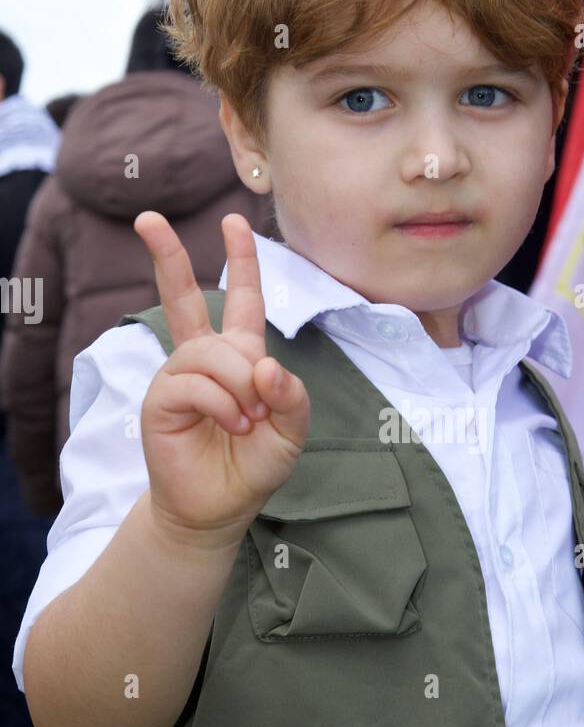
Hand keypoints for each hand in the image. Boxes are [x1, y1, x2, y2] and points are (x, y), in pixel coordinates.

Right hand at [133, 211, 310, 545]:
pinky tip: (234, 425)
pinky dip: (222, 404)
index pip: (241, 300)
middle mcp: (203, 359)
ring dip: (238, 385)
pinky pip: (193, 384)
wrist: (220, 508)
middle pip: (182, 297)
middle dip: (168, 256)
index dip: (241, 261)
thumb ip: (292, 395)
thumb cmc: (254, 465)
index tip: (233, 220)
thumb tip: (265, 364)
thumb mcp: (292, 430)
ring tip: (249, 419)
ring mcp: (178, 377)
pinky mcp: (161, 401)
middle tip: (147, 219)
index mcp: (238, 357)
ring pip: (210, 353)